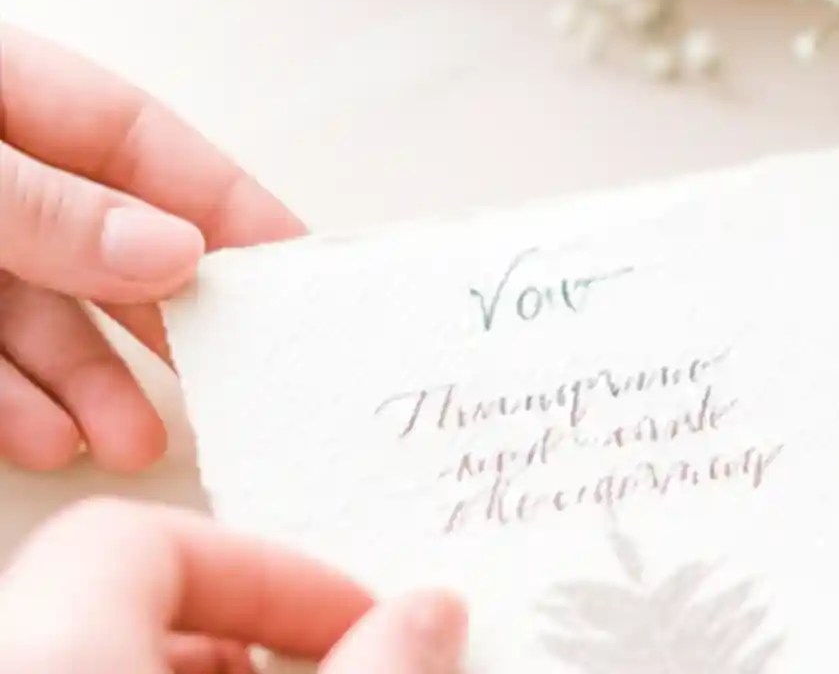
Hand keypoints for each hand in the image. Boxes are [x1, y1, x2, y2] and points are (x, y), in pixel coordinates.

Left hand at [0, 25, 305, 471]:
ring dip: (93, 383)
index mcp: (8, 95)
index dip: (228, 208)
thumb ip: (53, 209)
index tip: (299, 266)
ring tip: (137, 440)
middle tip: (241, 373)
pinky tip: (51, 437)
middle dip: (170, 319)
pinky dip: (13, 404)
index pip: (146, 150)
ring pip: (43, 317)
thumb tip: (173, 253)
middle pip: (109, 247)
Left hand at [0, 498, 467, 672]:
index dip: (267, 571)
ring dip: (194, 660)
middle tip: (320, 662)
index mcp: (48, 646)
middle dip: (240, 622)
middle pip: (111, 592)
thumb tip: (434, 613)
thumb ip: (370, 667)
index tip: (351, 614)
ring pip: (81, 646)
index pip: (140, 539)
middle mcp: (2, 655)